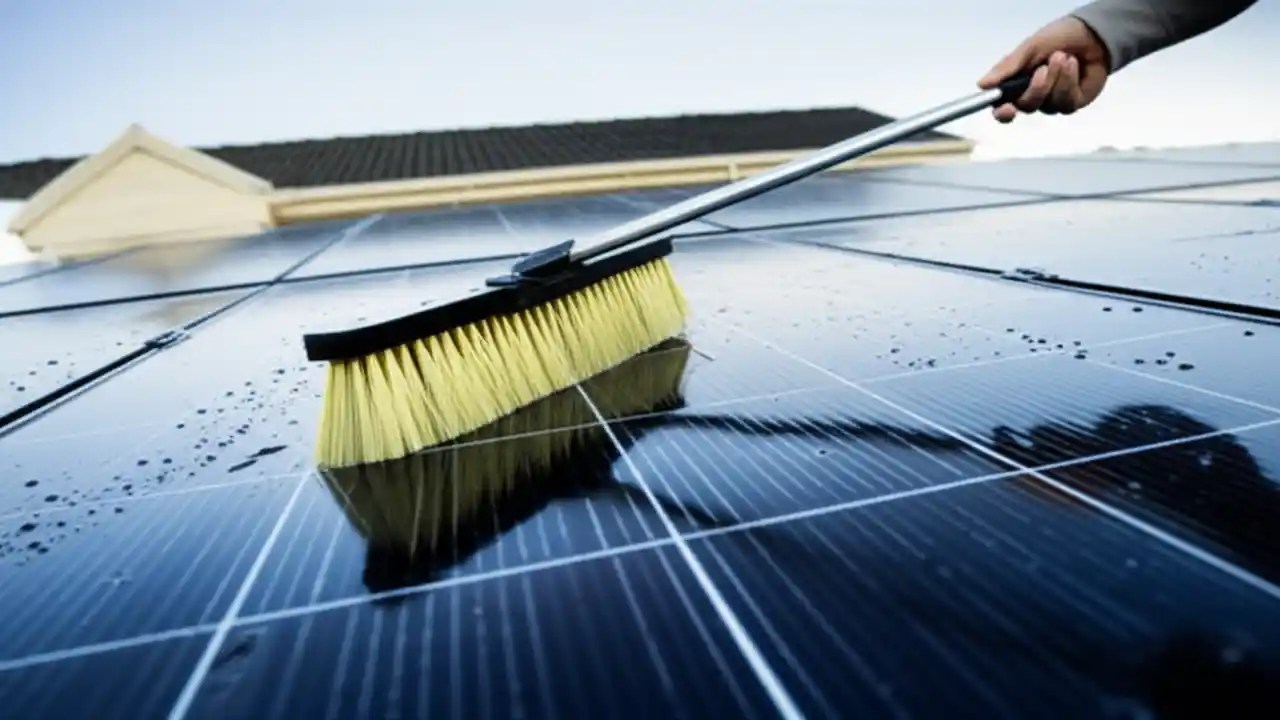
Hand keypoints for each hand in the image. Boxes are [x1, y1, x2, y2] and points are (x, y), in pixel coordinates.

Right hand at [978, 16, 1110, 122]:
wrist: (1090, 34)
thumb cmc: (1057, 38)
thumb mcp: (1029, 48)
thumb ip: (1007, 68)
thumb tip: (982, 84)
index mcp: (1015, 83)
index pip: (1001, 107)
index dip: (1002, 113)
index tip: (1007, 108)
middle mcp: (1031, 96)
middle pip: (1025, 106)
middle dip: (1036, 87)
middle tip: (1043, 67)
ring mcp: (1051, 102)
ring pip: (1047, 105)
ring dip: (1056, 79)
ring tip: (1063, 57)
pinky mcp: (1071, 103)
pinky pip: (1066, 102)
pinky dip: (1069, 81)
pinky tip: (1073, 65)